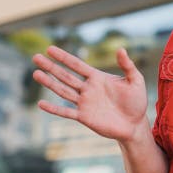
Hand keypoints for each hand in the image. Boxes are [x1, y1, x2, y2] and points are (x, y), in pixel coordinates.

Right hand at [32, 45, 147, 143]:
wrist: (135, 124)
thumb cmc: (136, 101)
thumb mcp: (135, 81)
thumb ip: (127, 65)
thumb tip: (120, 49)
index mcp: (98, 78)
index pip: (77, 65)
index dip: (64, 57)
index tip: (50, 49)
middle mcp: (88, 89)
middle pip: (65, 75)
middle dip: (51, 66)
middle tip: (35, 57)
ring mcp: (84, 103)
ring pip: (63, 91)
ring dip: (49, 83)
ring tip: (35, 73)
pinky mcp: (84, 117)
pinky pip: (66, 112)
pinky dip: (54, 109)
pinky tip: (41, 103)